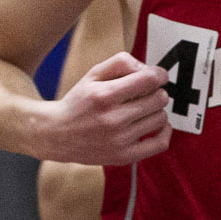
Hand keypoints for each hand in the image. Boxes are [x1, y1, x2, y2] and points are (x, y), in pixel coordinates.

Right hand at [43, 53, 171, 164]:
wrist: (56, 134)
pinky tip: (155, 124)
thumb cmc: (78, 102)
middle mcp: (112, 119)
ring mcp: (119, 140)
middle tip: (145, 93)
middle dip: (156, 92)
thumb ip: (121, 63)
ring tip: (142, 109)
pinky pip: (160, 143)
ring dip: (156, 110)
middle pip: (158, 99)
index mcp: (104, 95)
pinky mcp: (123, 156)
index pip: (149, 80)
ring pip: (160, 118)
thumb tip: (149, 69)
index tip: (157, 76)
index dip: (159, 74)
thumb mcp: (92, 74)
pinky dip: (164, 131)